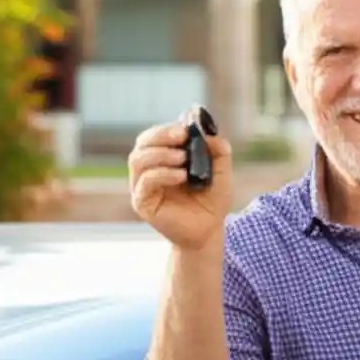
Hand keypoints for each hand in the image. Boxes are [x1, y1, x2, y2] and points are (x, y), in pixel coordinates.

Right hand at [128, 116, 232, 249]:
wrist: (208, 230)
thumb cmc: (211, 200)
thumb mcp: (221, 173)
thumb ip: (219, 151)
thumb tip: (211, 134)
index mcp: (162, 157)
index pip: (155, 135)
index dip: (168, 128)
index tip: (187, 128)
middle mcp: (148, 169)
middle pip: (142, 143)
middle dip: (161, 135)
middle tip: (182, 136)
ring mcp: (142, 186)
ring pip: (138, 160)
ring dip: (161, 154)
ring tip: (183, 158)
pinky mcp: (142, 203)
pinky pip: (145, 182)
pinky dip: (163, 174)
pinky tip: (181, 176)